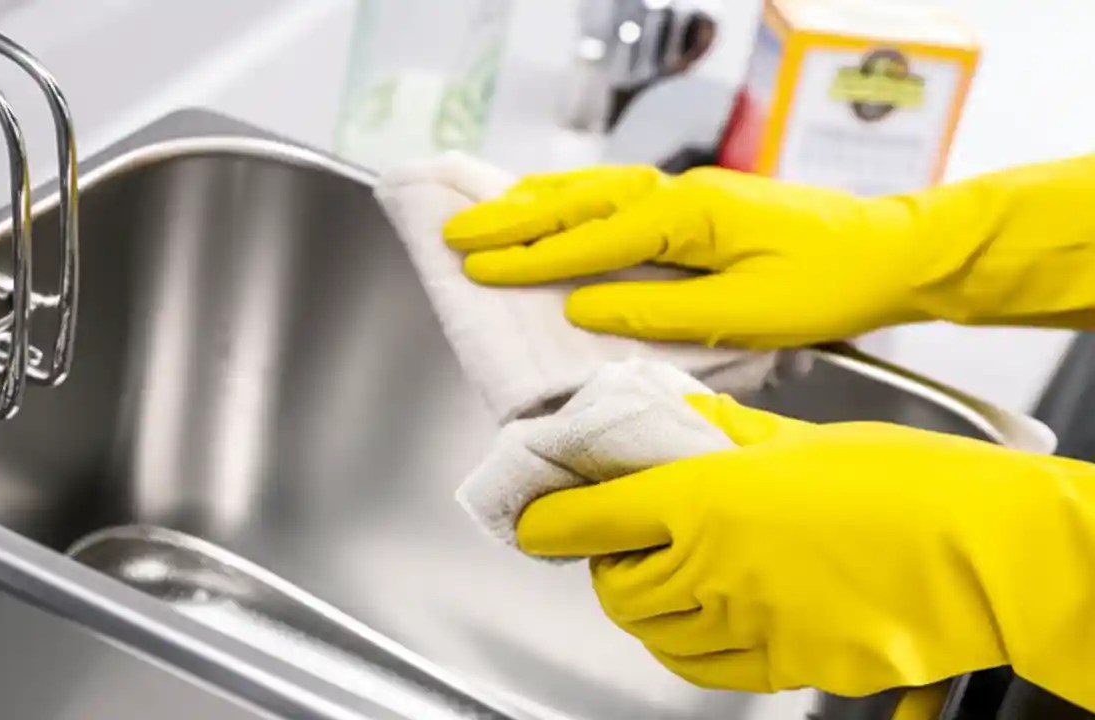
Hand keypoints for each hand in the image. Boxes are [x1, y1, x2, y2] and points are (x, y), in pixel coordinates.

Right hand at [443, 166, 925, 347]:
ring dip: (533, 204)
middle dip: (511, 219)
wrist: (892, 249)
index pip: (592, 236)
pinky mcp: (696, 204)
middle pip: (579, 200)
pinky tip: (550, 211)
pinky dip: (571, 203)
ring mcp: (688, 192)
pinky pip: (616, 197)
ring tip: (481, 215)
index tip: (476, 267)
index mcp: (692, 216)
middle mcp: (681, 192)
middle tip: (451, 233)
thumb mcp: (749, 311)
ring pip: (593, 190)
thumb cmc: (831, 284)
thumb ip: (661, 309)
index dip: (530, 256)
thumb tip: (584, 309)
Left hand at [516, 394, 1094, 708]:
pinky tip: (703, 623)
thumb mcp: (800, 438)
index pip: (591, 517)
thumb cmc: (905, 481)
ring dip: (641, 608)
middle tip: (615, 547)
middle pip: (614, 585)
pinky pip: (708, 668)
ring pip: (652, 632)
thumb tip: (677, 420)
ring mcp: (748, 624)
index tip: (533, 523)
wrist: (987, 549)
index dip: (549, 522)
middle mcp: (713, 564)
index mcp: (707, 495)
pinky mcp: (787, 666)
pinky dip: (687, 646)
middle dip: (601, 567)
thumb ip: (722, 433)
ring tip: (659, 582)